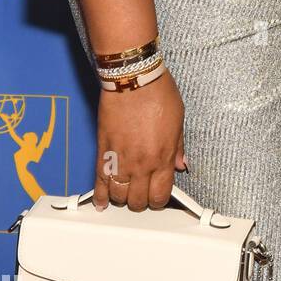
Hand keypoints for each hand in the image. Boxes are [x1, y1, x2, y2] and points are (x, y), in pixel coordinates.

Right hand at [93, 68, 185, 211]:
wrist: (133, 79)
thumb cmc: (157, 93)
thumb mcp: (178, 119)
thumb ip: (178, 146)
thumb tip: (181, 163)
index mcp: (164, 157)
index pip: (160, 194)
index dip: (159, 200)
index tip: (158, 197)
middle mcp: (142, 164)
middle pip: (138, 201)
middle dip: (140, 201)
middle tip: (141, 195)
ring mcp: (121, 160)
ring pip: (118, 196)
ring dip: (121, 198)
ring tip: (124, 194)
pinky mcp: (104, 152)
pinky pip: (100, 182)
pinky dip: (100, 195)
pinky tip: (102, 201)